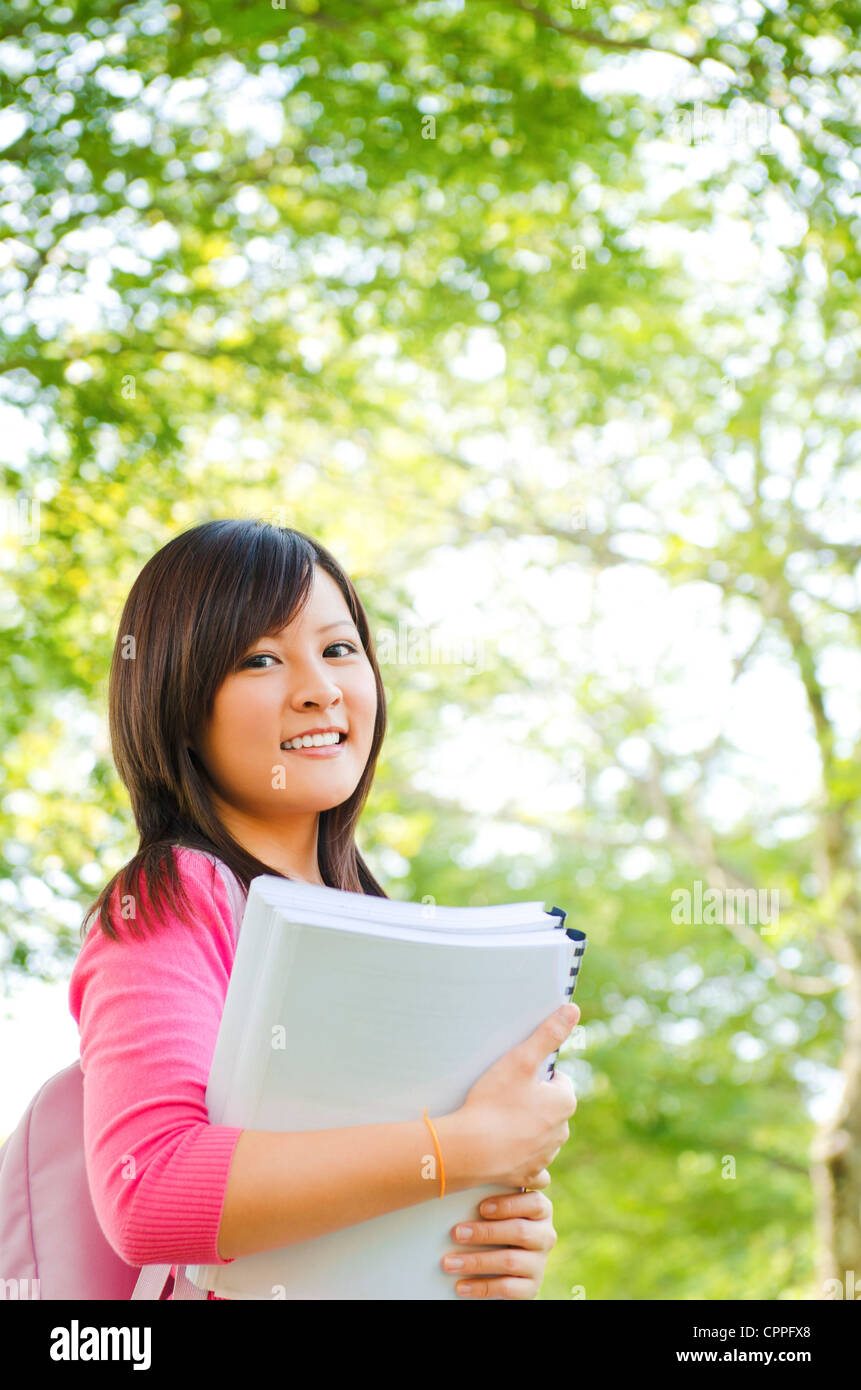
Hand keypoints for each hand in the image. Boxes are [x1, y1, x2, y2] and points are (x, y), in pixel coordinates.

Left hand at [441, 1188, 556, 1299]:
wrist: (501, 1266)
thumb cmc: (493, 1226)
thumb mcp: (497, 1212)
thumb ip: (489, 1202)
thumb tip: (459, 1195)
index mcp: (540, 1210)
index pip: (534, 1203)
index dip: (508, 1205)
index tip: (482, 1208)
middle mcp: (545, 1236)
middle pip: (520, 1231)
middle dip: (485, 1232)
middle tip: (456, 1233)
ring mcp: (539, 1264)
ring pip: (510, 1261)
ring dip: (476, 1262)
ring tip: (449, 1263)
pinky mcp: (531, 1288)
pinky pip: (507, 1288)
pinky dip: (481, 1287)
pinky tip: (461, 1286)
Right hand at [453, 1004, 579, 1188]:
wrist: (469, 1149)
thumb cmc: (494, 1101)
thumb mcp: (521, 1059)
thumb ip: (548, 1033)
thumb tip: (573, 1010)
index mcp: (564, 1103)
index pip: (559, 1081)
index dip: (537, 1076)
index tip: (517, 1077)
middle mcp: (561, 1132)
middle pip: (550, 1108)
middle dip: (533, 1101)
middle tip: (504, 1096)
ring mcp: (545, 1156)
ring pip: (542, 1136)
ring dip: (528, 1128)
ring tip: (499, 1120)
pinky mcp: (527, 1175)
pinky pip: (533, 1166)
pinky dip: (523, 1158)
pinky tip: (507, 1150)